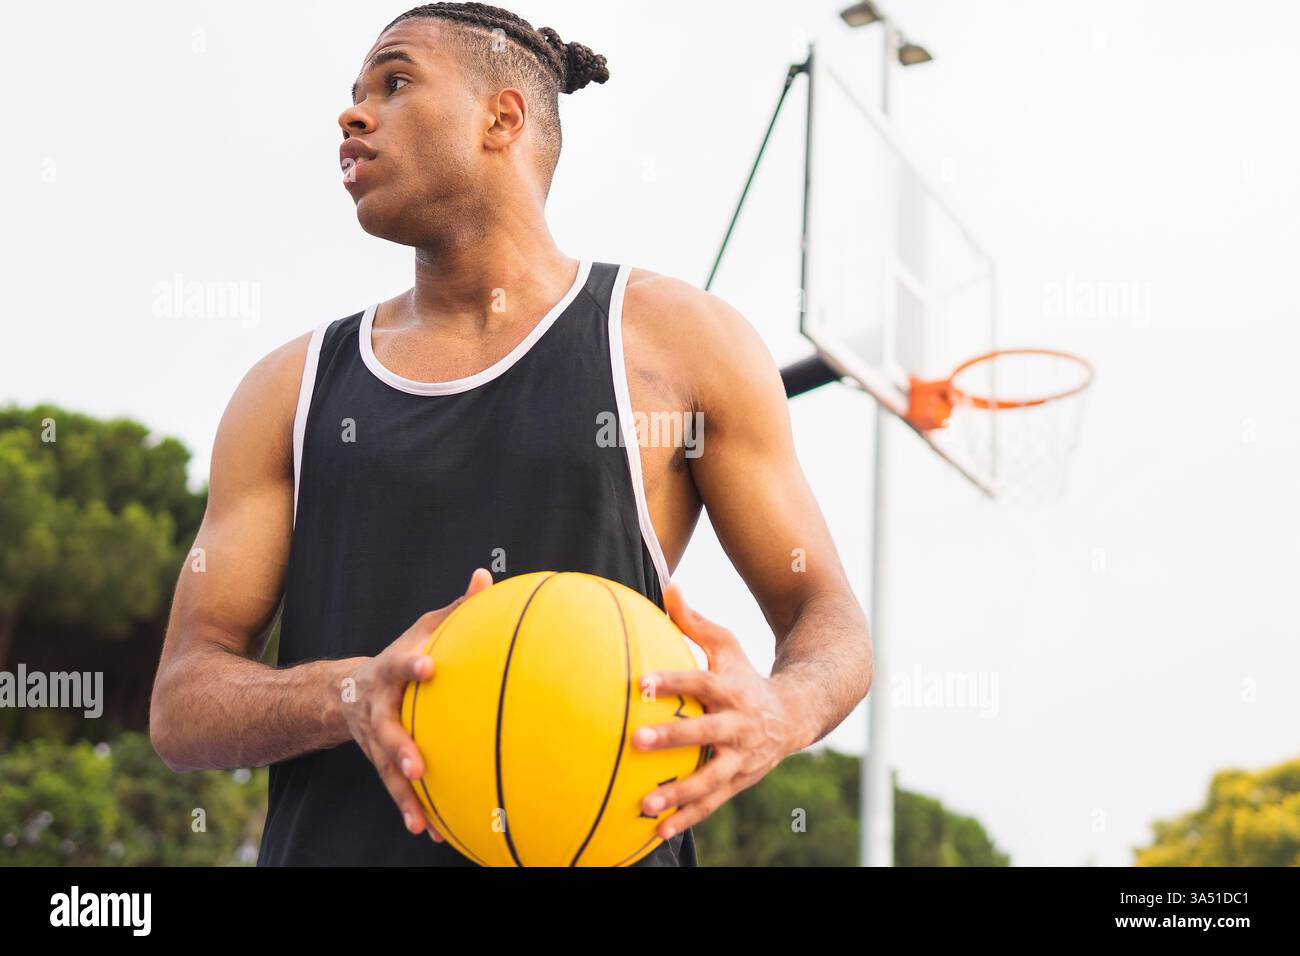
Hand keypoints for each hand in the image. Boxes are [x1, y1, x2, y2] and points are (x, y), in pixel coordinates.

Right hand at [341, 567, 492, 840]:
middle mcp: (377, 709)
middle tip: (419, 763)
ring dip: (403, 793)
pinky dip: (411, 809)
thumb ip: (457, 608)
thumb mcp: (425, 628)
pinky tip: (430, 831)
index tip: (429, 668)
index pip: (400, 666)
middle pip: (385, 730)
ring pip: (386, 769)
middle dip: (400, 748)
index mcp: (390, 672)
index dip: (412, 666)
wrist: (348, 692)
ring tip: (421, 817)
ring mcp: (375, 740)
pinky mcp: (380, 762)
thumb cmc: (406, 654)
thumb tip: (488, 575)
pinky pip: (395, 789)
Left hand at [632, 582, 804, 840]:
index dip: (673, 681)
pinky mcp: (737, 783)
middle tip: (638, 741)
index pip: (702, 682)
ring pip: (710, 780)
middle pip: (707, 733)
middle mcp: (739, 727)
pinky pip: (710, 805)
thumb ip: (694, 622)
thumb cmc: (747, 677)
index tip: (641, 683)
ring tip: (643, 804)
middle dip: (674, 739)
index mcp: (733, 690)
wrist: (794, 717)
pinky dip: (686, 820)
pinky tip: (656, 833)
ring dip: (678, 795)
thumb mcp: (729, 646)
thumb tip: (667, 587)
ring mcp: (740, 759)